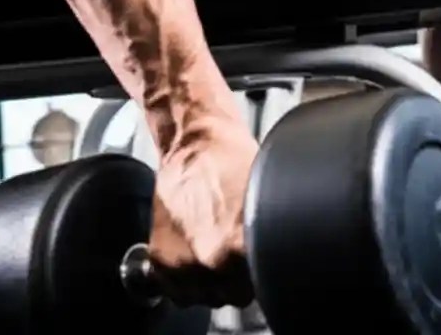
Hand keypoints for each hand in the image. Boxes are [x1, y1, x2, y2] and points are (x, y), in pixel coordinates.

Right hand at [148, 118, 258, 307]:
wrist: (194, 143)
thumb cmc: (232, 163)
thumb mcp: (267, 199)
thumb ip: (270, 236)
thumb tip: (279, 257)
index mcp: (243, 245)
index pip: (261, 285)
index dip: (263, 272)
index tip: (261, 260)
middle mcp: (212, 259)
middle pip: (236, 295)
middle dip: (239, 277)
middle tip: (238, 250)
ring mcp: (183, 263)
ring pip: (207, 297)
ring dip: (212, 280)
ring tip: (215, 247)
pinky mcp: (161, 261)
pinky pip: (178, 292)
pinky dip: (185, 279)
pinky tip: (196, 252)